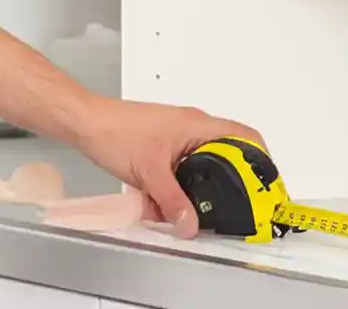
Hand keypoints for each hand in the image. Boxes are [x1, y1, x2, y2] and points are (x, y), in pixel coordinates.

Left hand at [72, 96, 265, 238]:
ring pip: (201, 163)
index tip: (263, 185)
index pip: (244, 137)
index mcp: (198, 126)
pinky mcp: (162, 145)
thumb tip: (191, 225)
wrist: (84, 122)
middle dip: (227, 181)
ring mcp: (177, 136)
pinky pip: (181, 167)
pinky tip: (164, 202)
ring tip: (193, 207)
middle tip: (231, 205)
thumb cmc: (115, 133)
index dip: (260, 160)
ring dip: (198, 185)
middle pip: (226, 154)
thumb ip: (172, 202)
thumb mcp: (149, 174)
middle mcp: (193, 128)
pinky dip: (178, 184)